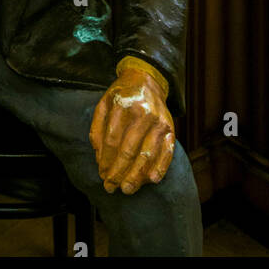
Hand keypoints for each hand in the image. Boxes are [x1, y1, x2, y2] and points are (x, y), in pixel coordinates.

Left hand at [89, 67, 174, 195]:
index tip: (102, 174)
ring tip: (127, 189)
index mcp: (123, 105)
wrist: (146, 80)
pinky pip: (167, 151)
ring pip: (147, 154)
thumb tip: (99, 157)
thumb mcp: (104, 104)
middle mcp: (143, 112)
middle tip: (111, 187)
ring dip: (136, 175)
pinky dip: (161, 167)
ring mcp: (159, 121)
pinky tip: (152, 180)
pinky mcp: (171, 128)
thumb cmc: (122, 96)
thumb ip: (98, 128)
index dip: (106, 160)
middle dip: (118, 172)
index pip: (112, 140)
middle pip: (129, 150)